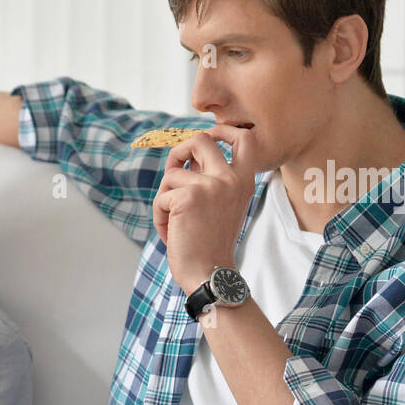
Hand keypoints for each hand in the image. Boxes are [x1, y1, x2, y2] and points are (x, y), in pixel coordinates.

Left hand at [151, 124, 256, 293]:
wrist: (210, 275)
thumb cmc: (210, 246)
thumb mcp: (221, 206)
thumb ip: (210, 180)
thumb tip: (184, 154)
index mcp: (243, 180)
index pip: (244, 138)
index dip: (222, 130)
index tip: (208, 136)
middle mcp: (230, 178)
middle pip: (199, 139)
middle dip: (178, 152)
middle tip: (173, 175)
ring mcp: (210, 185)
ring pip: (172, 174)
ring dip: (165, 199)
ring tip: (175, 224)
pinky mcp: (187, 197)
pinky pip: (161, 197)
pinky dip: (160, 216)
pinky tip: (172, 234)